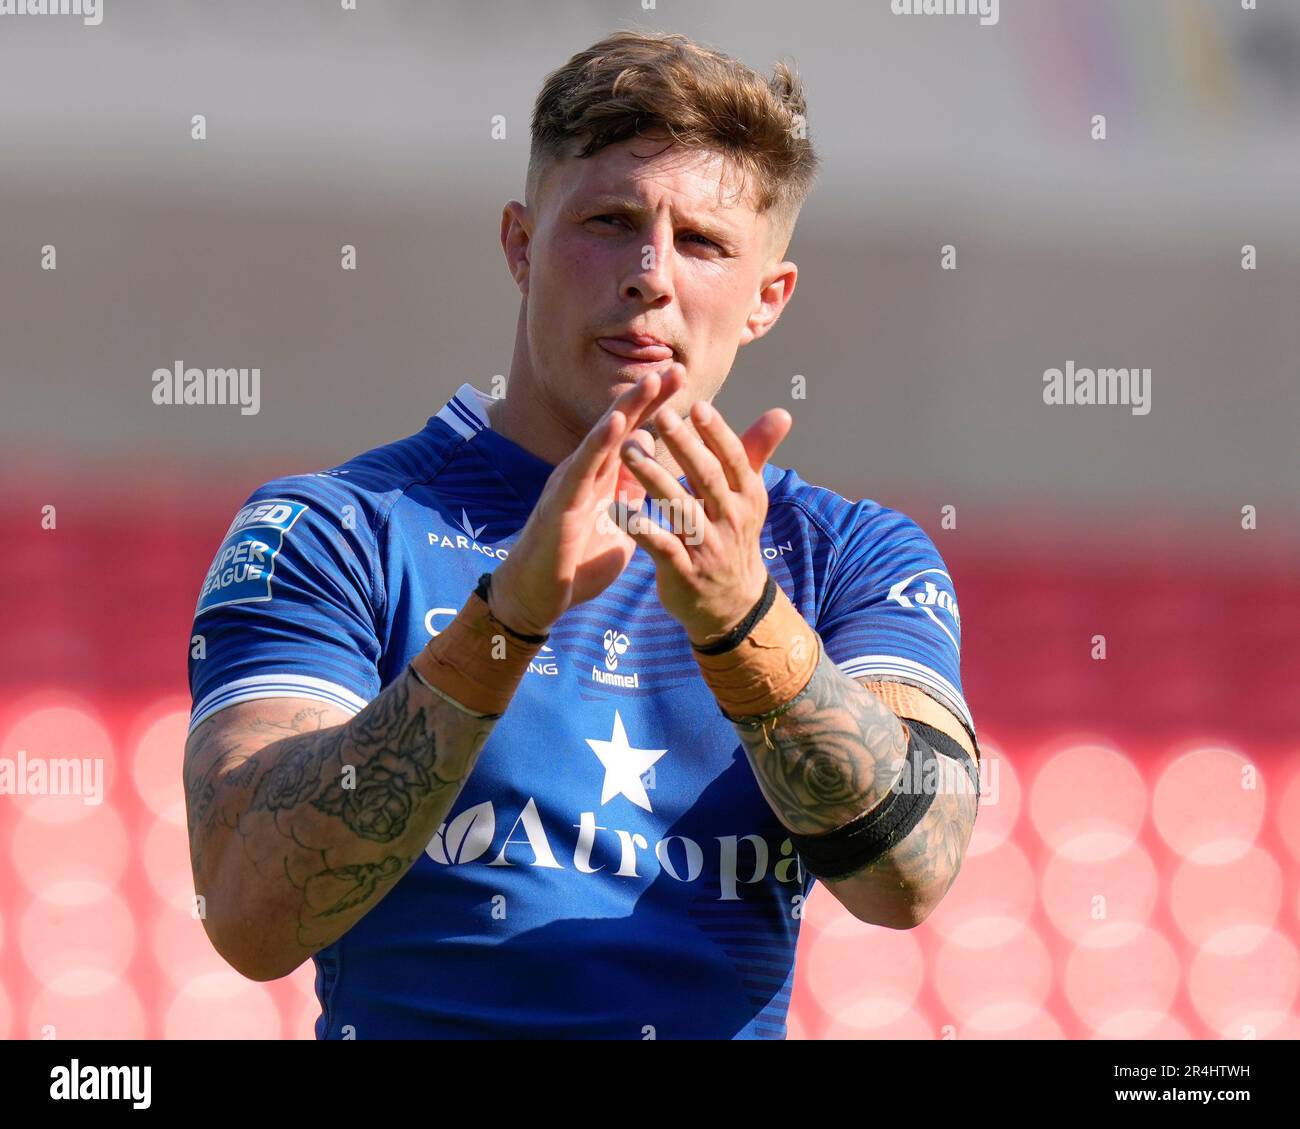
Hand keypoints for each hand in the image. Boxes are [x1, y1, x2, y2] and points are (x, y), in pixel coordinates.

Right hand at [489, 366, 684, 635]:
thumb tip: (651, 460)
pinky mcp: (560, 503)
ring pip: (601, 438)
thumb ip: (632, 490)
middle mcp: (585, 471)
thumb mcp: (617, 521)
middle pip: (619, 425)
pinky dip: (599, 444)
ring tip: (651, 382)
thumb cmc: (576, 560)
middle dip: (647, 396)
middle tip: (677, 368)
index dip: (656, 407)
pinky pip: (581, 469)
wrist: (539, 596)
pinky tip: (616, 424)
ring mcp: (570, 483)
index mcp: (602, 476)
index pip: (632, 433)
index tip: (683, 379)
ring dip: (626, 408)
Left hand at [615, 398, 792, 645]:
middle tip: (660, 414)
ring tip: (627, 450)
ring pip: (679, 507)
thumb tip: (782, 413)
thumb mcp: (749, 497)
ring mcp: (707, 547)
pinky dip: (637, 526)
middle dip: (684, 445)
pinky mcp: (684, 572)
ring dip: (653, 476)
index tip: (697, 405)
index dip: (716, 432)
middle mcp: (731, 520)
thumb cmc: (732, 536)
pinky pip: (658, 545)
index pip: (733, 458)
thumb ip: (756, 452)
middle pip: (706, 477)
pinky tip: (615, 506)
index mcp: (747, 497)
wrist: (732, 604)